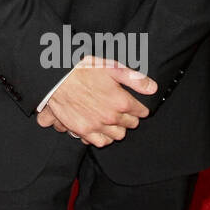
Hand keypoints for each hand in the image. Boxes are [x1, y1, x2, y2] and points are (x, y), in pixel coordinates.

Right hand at [35, 55, 156, 145]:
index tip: (137, 106)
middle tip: (124, 112)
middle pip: (130, 125)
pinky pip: (100, 142)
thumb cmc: (83, 70)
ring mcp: (97, 125)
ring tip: (112, 121)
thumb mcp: (112, 67)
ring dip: (118, 129)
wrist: (57, 79)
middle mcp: (112, 116)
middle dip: (129, 118)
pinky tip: (101, 129)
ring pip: (117, 135)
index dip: (139, 108)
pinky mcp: (83, 131)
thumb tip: (153, 88)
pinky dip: (103, 137)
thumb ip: (135, 79)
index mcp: (122, 101)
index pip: (140, 112)